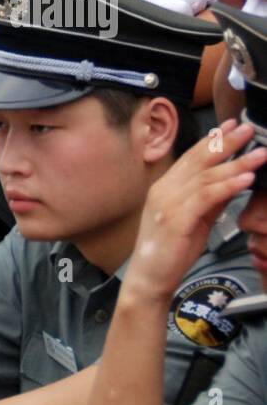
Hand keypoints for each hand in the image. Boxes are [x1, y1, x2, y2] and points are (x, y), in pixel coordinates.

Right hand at [124, 118, 266, 303]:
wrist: (149, 279)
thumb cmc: (169, 252)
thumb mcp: (194, 220)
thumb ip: (211, 199)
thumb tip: (234, 180)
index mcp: (165, 188)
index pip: (191, 157)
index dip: (212, 140)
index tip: (231, 126)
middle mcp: (164, 191)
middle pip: (199, 161)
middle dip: (226, 143)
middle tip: (247, 129)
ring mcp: (168, 204)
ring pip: (206, 177)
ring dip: (236, 164)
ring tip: (259, 155)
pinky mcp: (176, 220)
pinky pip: (206, 198)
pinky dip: (228, 187)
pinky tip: (246, 180)